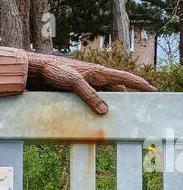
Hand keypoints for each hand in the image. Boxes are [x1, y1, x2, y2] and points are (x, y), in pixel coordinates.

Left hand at [26, 53, 154, 115]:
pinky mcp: (77, 92)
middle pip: (116, 90)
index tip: (152, 89)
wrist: (36, 70)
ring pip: (103, 98)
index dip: (139, 83)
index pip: (124, 77)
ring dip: (108, 107)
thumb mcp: (73, 82)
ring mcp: (86, 85)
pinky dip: (95, 109)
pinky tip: (94, 119)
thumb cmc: (55, 70)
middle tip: (134, 111)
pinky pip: (91, 101)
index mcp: (97, 72)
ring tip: (115, 119)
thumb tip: (105, 110)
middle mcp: (94, 78)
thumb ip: (89, 95)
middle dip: (124, 99)